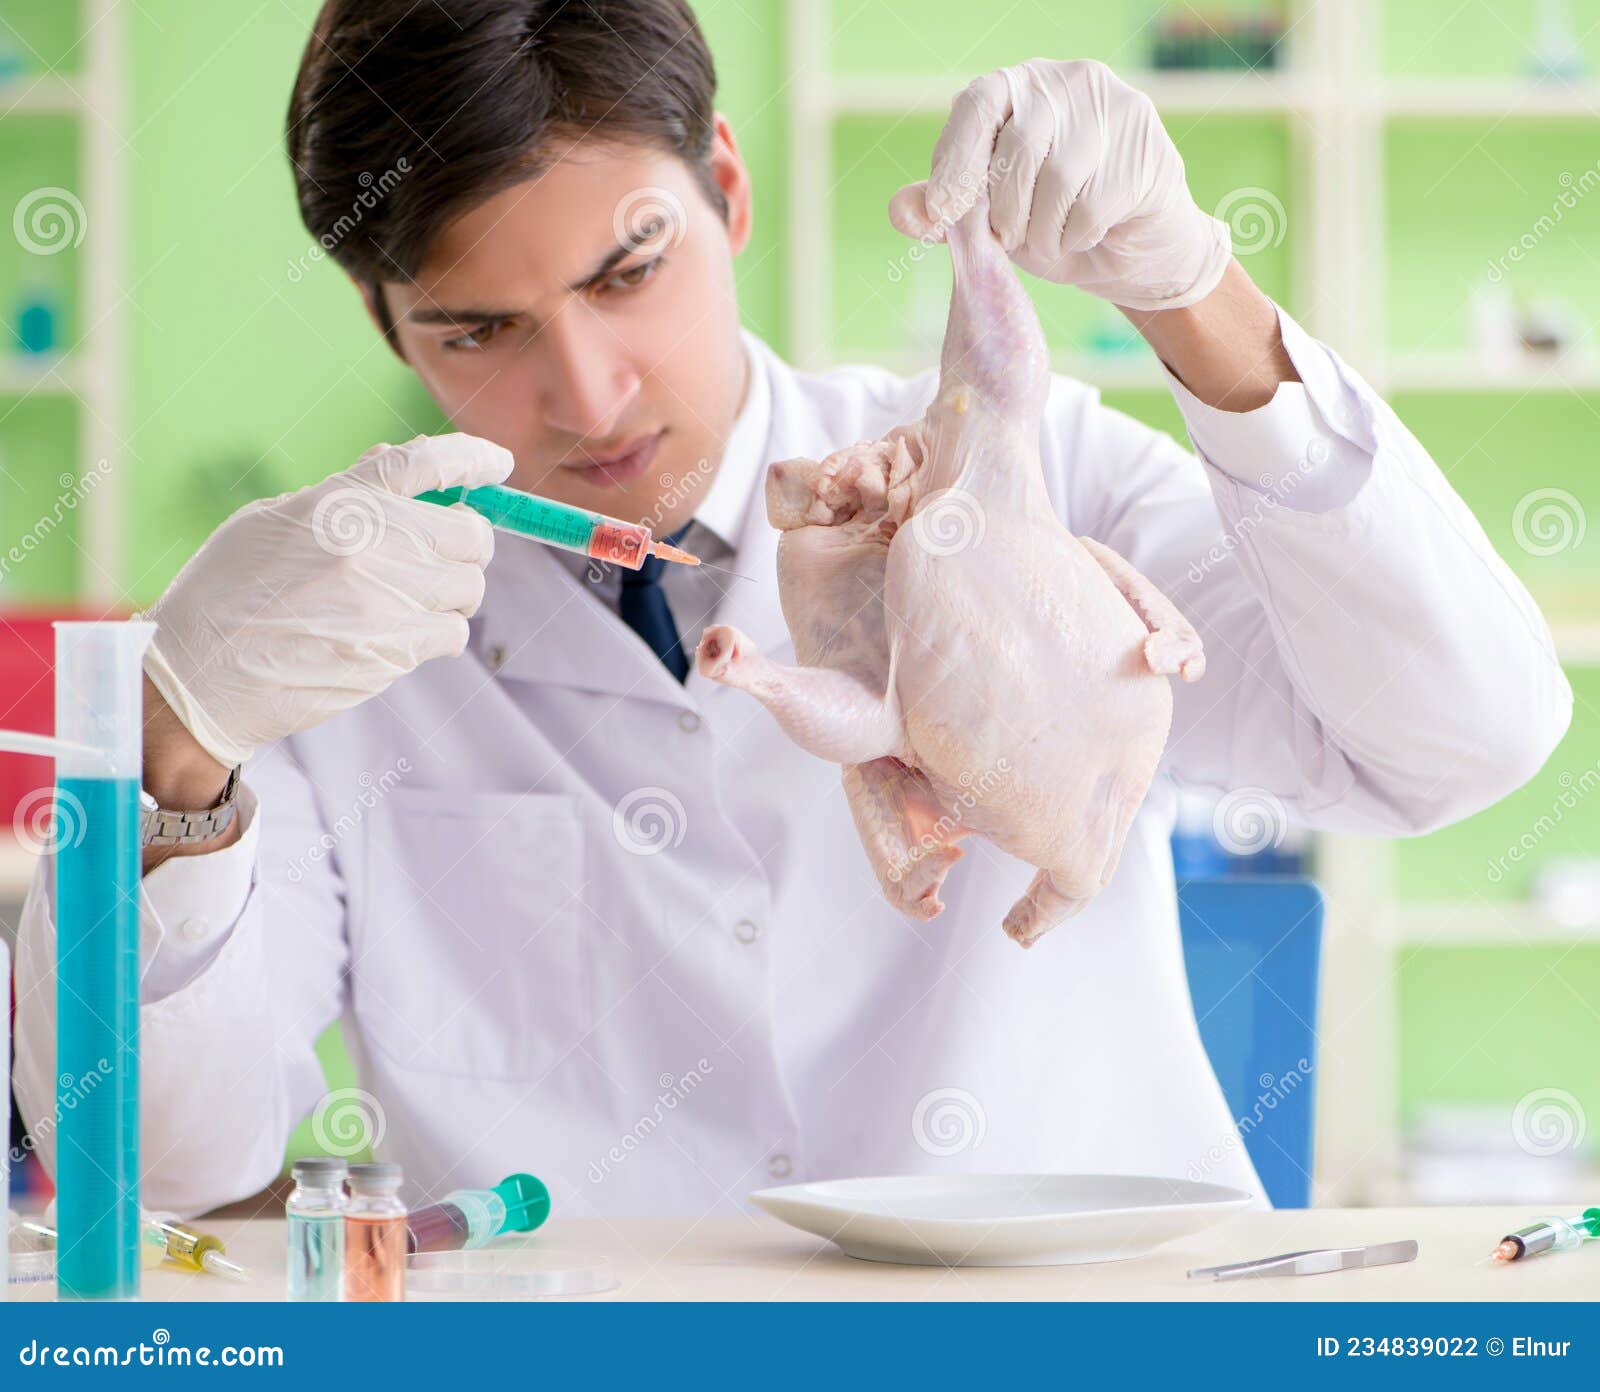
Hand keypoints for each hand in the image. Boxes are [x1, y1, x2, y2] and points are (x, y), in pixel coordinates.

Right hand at [142, 433, 509, 768]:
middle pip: (469, 533)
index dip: (474, 459)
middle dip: (466, 545)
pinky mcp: (391, 650)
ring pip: (468, 587)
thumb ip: (342, 492)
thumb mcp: (272, 521)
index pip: (426, 461)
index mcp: (337, 500)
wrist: (198, 676)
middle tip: (442, 559)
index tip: (499, 464)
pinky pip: (452, 633)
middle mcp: (369, 543)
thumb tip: (395, 458)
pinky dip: (438, 635)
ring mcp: (384, 599)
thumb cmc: (226, 594)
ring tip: (410, 602)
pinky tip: (400, 636)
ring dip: (452, 594)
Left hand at [889, 59, 1231, 311]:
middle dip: (1005, 211)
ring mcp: (1115, 108)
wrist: (1125, 251)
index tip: (943, 215)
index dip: (956, 161)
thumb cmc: (1048, 224)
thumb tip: (900, 212)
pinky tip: (1084, 237)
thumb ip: (943, 213)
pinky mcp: (1147, 148)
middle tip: (1007, 240)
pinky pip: (1094, 207)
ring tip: (1047, 241)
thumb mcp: (986, 220)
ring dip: (1042, 232)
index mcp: (1020, 86)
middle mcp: (1068, 82)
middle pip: (1020, 146)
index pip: (979, 103)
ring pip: (1059, 180)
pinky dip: (1076, 239)